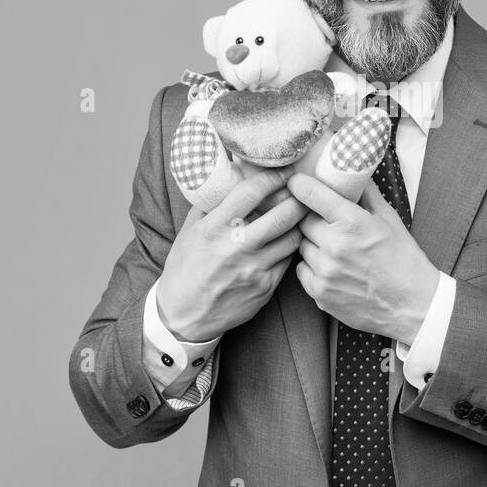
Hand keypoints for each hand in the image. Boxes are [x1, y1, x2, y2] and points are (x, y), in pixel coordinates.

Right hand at [155, 167, 305, 341]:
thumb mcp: (190, 231)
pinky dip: (291, 247)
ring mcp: (254, 268)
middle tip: (304, 191)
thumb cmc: (185, 269)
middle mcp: (236, 247)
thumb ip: (210, 205)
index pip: (251, 193)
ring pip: (292, 238)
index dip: (273, 177)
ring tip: (302, 214)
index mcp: (214, 228)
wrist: (183, 315)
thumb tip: (230, 178)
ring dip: (299, 223)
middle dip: (298, 198)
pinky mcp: (265, 286)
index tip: (285, 171)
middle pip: (282, 214)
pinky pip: (288, 260)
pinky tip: (289, 239)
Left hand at [287, 172, 440, 343]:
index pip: (311, 194)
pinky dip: (313, 267)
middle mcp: (334, 246)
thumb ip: (367, 193)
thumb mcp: (390, 219)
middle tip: (329, 224)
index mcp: (352, 222)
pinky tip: (333, 268)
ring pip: (302, 246)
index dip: (300, 185)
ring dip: (313, 244)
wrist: (413, 305)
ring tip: (335, 249)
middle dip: (313, 219)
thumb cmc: (404, 260)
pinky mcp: (320, 294)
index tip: (296, 183)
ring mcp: (325, 272)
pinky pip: (302, 270)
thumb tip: (353, 170)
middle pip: (303, 221)